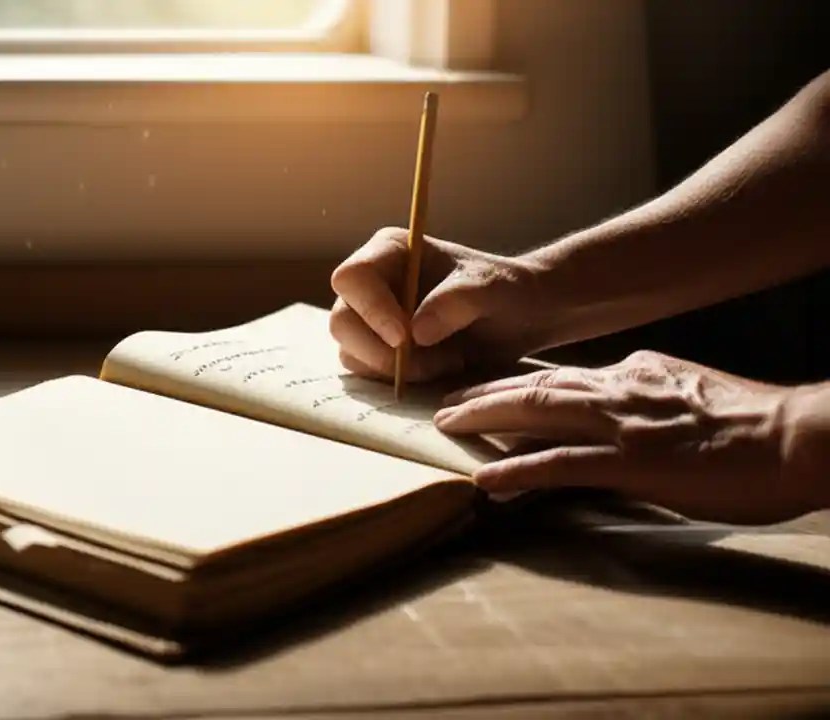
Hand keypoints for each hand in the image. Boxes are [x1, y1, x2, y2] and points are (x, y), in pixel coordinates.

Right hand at [329, 227, 552, 382]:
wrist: (519, 318)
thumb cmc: (506, 291)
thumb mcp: (492, 288)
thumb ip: (457, 301)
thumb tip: (415, 331)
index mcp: (390, 251)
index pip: (353, 278)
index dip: (370, 309)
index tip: (403, 338)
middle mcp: (372, 283)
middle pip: (342, 321)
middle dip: (381, 351)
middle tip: (430, 364)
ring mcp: (370, 318)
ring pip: (351, 352)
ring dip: (395, 369)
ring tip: (446, 361)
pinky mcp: (377, 349)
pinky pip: (367, 372)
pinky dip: (399, 379)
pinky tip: (437, 369)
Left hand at [434, 350, 823, 524]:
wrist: (798, 437)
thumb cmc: (755, 425)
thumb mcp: (691, 394)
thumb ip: (648, 397)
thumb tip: (621, 405)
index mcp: (634, 374)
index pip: (561, 375)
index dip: (515, 382)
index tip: (483, 388)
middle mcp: (619, 389)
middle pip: (535, 385)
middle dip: (484, 393)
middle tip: (443, 402)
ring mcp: (622, 425)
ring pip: (536, 413)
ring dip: (484, 419)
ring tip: (444, 427)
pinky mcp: (633, 462)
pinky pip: (560, 465)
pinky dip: (517, 470)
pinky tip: (484, 480)